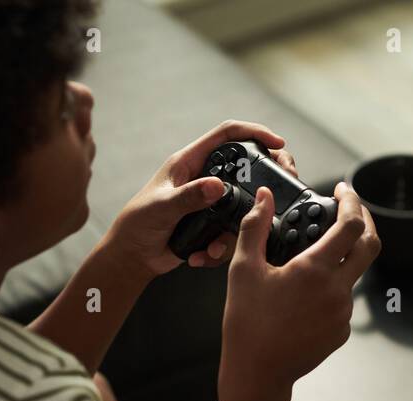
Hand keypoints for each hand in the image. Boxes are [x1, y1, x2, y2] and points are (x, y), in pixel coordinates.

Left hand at [105, 120, 298, 277]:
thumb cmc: (138, 223)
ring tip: (214, 247)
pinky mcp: (212, 224)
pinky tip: (202, 256)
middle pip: (245, 168)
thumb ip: (189, 197)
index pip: (227, 136)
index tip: (277, 144)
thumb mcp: (162, 207)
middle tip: (278, 191)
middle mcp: (203, 178)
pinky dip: (220, 247)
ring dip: (237, 227)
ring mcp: (210, 202)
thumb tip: (216, 187)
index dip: (254, 133)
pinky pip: (230, 232)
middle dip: (264, 180)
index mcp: (190, 162)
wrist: (133, 256)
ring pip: (241, 206)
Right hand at [220, 181, 379, 400]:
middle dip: (365, 221)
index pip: (351, 225)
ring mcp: (343, 313)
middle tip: (351, 210)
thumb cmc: (246, 324)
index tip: (342, 191)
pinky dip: (331, 289)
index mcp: (314, 270)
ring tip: (313, 259)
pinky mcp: (342, 331)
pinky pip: (343, 301)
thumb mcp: (243, 270)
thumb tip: (264, 198)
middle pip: (370, 245)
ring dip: (341, 260)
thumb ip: (255, 227)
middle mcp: (337, 290)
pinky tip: (305, 296)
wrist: (257, 373)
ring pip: (354, 275)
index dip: (352, 201)